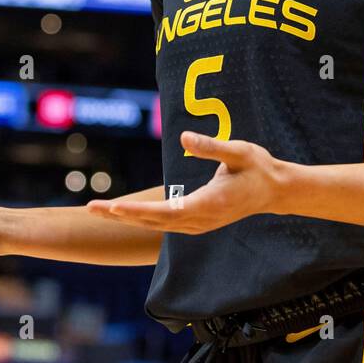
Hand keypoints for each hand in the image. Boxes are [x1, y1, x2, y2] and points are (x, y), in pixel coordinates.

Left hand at [86, 131, 285, 234]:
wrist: (274, 190)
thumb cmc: (257, 167)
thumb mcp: (239, 151)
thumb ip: (212, 146)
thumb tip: (184, 138)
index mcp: (208, 204)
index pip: (166, 210)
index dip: (138, 210)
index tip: (114, 207)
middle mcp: (199, 220)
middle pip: (152, 221)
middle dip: (120, 215)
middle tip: (89, 208)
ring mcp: (197, 225)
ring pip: (154, 225)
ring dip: (125, 218)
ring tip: (98, 210)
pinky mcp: (196, 222)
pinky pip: (163, 223)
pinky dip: (140, 218)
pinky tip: (123, 214)